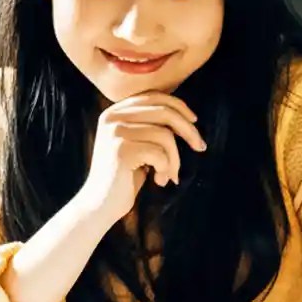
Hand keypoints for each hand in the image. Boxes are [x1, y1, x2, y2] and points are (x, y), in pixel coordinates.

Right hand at [77, 92, 206, 221]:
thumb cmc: (125, 176)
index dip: (179, 106)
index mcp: (115, 111)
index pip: (154, 96)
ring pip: (165, 136)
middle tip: (200, 147)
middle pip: (164, 112)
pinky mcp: (121, 150)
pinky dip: (166, 169)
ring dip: (175, 159)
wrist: (101, 204)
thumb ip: (151, 125)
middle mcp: (112, 117)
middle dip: (188, 130)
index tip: (194, 121)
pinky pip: (160, 153)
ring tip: (169, 175)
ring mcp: (115, 132)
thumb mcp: (137, 143)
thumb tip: (186, 116)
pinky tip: (158, 180)